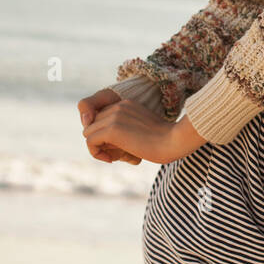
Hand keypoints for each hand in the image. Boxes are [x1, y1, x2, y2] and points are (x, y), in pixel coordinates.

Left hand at [82, 98, 204, 165]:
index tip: (119, 148)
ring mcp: (114, 117)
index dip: (106, 134)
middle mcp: (118, 106)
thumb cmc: (168, 140)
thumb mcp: (146, 128)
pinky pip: (90, 141)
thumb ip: (131, 128)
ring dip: (97, 147)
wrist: (175, 140)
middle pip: (93, 124)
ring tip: (113, 157)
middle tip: (115, 155)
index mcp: (127, 104)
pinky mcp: (111, 130)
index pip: (102, 117)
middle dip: (100, 140)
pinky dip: (96, 153)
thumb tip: (117, 142)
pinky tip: (110, 159)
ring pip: (88, 132)